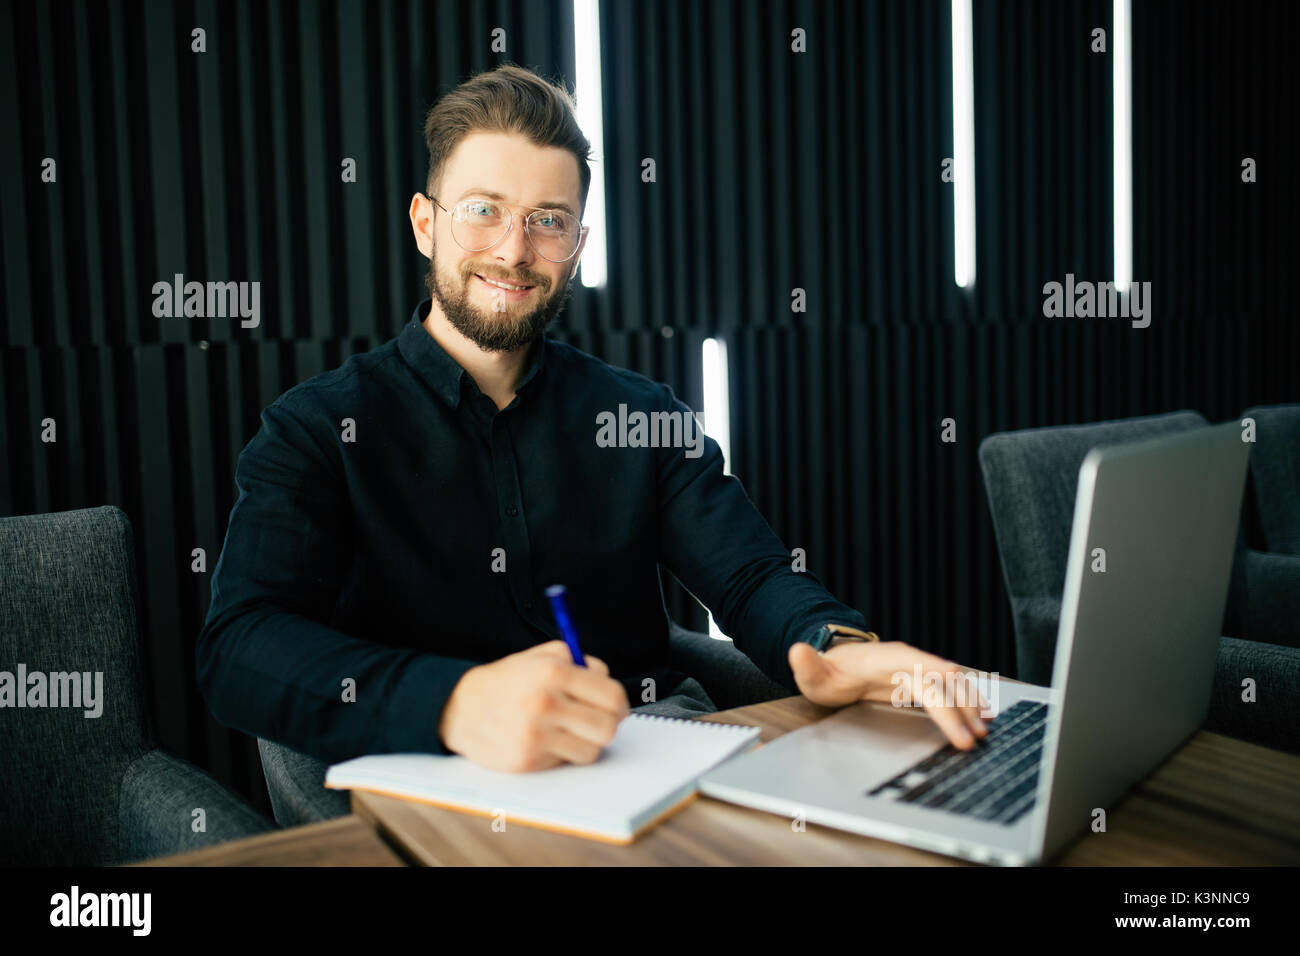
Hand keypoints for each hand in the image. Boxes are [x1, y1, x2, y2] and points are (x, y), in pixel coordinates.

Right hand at [438, 640, 630, 771]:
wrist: (459, 708)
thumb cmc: (507, 681)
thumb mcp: (540, 656)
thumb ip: (579, 662)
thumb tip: (606, 680)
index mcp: (553, 672)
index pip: (612, 696)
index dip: (620, 704)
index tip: (616, 707)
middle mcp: (545, 703)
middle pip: (607, 728)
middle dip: (608, 725)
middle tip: (599, 722)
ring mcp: (534, 735)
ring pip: (591, 751)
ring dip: (585, 742)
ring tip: (569, 731)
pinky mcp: (526, 760)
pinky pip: (565, 762)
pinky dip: (561, 753)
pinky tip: (545, 740)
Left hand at [788, 639, 992, 749]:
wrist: (837, 666)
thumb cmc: (828, 672)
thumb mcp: (813, 672)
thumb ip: (806, 664)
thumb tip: (796, 650)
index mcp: (882, 658)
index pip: (911, 662)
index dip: (932, 669)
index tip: (955, 678)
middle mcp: (906, 662)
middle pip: (936, 682)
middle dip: (955, 708)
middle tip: (969, 738)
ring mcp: (917, 672)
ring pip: (950, 686)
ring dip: (968, 706)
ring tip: (983, 731)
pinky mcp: (922, 685)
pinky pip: (950, 692)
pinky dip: (967, 702)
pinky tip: (982, 717)